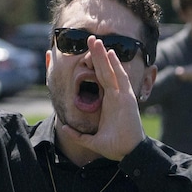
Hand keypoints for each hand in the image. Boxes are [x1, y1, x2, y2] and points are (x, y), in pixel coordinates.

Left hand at [64, 35, 145, 160]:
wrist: (128, 153)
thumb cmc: (114, 146)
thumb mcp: (91, 140)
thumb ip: (77, 135)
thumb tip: (64, 128)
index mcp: (107, 102)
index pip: (99, 79)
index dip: (93, 66)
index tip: (86, 53)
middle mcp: (115, 96)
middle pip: (104, 70)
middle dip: (97, 55)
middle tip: (90, 38)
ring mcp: (121, 95)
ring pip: (111, 70)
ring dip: (104, 55)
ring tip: (96, 41)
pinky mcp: (127, 98)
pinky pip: (121, 78)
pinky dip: (116, 65)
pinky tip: (111, 53)